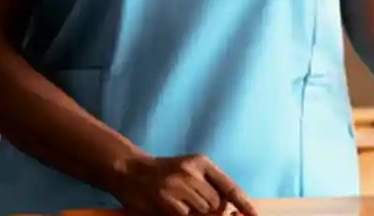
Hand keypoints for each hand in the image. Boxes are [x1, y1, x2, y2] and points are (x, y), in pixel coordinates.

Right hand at [111, 153, 258, 215]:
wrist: (130, 170)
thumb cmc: (165, 174)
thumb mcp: (190, 170)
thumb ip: (209, 186)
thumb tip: (229, 209)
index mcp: (202, 163)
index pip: (229, 187)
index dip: (244, 203)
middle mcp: (192, 172)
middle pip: (217, 204)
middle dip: (213, 212)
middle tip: (194, 206)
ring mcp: (179, 186)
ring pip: (203, 212)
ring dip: (197, 215)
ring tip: (181, 205)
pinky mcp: (166, 201)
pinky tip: (174, 209)